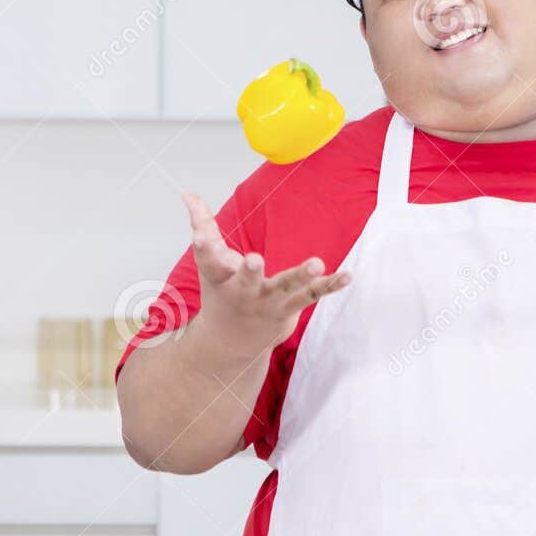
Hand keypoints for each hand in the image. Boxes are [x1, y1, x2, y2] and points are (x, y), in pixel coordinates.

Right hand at [182, 191, 350, 354]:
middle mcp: (243, 292)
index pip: (208, 259)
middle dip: (250, 271)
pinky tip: (348, 275)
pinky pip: (312, 295)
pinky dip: (330, 285)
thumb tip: (187, 193)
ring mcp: (268, 302)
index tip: (201, 235)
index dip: (204, 246)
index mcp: (220, 278)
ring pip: (286, 288)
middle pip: (247, 280)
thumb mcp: (208, 261)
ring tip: (317, 263)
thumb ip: (202, 224)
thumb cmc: (221, 292)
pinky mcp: (290, 307)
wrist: (231, 342)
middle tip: (254, 260)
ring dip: (302, 276)